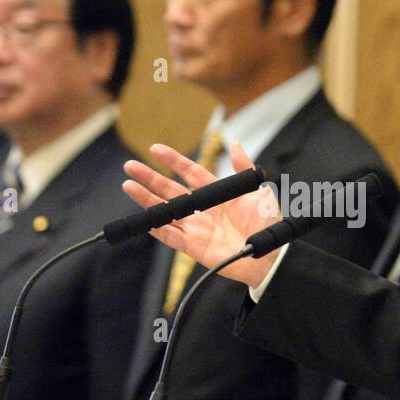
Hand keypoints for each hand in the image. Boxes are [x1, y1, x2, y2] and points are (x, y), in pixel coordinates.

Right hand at [122, 142, 281, 287]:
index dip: (173, 160)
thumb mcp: (258, 192)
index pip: (190, 172)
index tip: (155, 149)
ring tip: (129, 187)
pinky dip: (157, 229)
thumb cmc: (267, 224)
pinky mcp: (194, 246)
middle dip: (150, 178)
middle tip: (130, 166)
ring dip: (147, 200)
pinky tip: (144, 219)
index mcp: (216, 193)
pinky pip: (171, 237)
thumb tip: (236, 145)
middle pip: (170, 190)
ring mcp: (196, 227)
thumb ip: (245, 169)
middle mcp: (203, 209)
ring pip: (166, 211)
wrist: (270, 254)